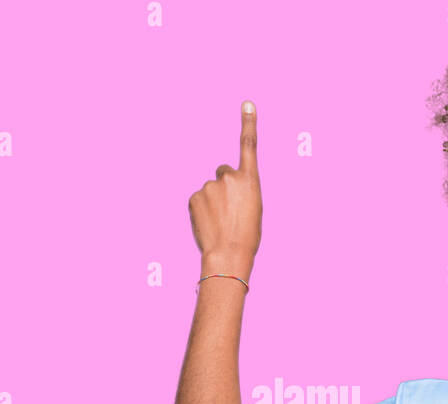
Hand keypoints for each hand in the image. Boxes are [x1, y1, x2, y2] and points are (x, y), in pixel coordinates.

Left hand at [188, 100, 261, 279]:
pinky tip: (209, 224)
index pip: (249, 144)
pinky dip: (201, 210)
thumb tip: (221, 185)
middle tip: (230, 211)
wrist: (229, 254)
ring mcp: (209, 186)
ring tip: (220, 223)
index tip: (247, 104)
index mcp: (250, 179)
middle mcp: (229, 176)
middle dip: (224, 187)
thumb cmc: (247, 236)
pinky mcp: (194, 196)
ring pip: (210, 190)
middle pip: (223, 173)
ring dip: (213, 202)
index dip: (248, 123)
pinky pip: (198, 200)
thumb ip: (241, 189)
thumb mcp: (253, 208)